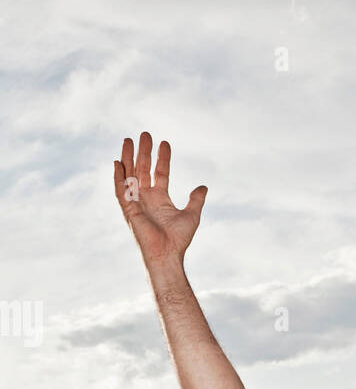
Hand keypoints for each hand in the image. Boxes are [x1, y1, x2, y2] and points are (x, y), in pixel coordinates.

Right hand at [114, 132, 206, 268]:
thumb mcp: (192, 215)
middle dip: (143, 152)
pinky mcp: (128, 209)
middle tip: (145, 134)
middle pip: (142, 169)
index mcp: (160, 199)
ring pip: (129, 175)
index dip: (162, 158)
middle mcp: (146, 198)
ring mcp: (136, 202)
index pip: (160, 172)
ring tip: (129, 140)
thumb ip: (196, 200)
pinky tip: (117, 162)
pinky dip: (118, 177)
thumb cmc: (178, 240)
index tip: (164, 143)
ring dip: (129, 158)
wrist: (167, 254)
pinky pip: (120, 190)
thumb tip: (203, 187)